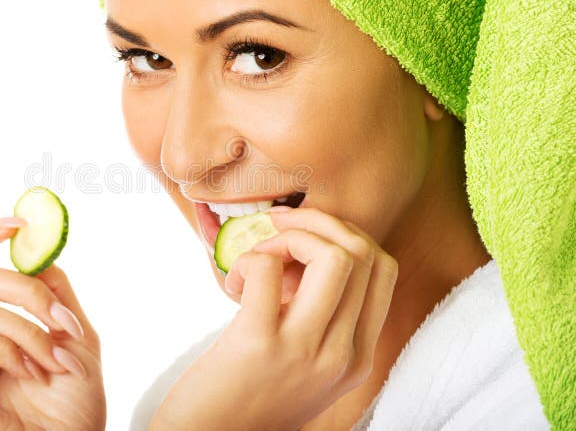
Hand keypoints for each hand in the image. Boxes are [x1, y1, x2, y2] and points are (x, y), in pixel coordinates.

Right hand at [0, 218, 105, 430]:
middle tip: (60, 319)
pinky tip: (29, 376)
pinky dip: (10, 350)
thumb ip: (53, 288)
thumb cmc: (73, 405)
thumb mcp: (74, 333)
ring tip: (53, 363)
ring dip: (28, 331)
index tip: (16, 223)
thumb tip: (33, 247)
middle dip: (25, 289)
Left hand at [151, 206, 397, 430]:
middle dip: (316, 222)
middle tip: (276, 230)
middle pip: (362, 254)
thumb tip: (307, 247)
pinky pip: (266, 267)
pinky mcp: (258, 343)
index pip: (384, 269)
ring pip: (332, 256)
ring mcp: (305, 351)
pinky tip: (234, 284)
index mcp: (358, 358)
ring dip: (288, 236)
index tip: (307, 234)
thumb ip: (322, 317)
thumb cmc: (249, 394)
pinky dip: (247, 259)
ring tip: (258, 258)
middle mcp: (342, 356)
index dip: (346, 235)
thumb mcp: (306, 363)